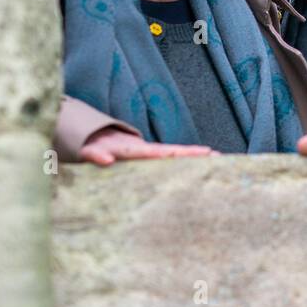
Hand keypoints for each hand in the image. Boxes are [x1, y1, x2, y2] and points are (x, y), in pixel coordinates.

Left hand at [79, 126, 219, 164]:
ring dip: (193, 159)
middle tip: (218, 156)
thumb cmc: (88, 147)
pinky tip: (199, 169)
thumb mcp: (87, 150)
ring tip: (216, 160)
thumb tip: (105, 161)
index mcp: (135, 150)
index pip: (161, 153)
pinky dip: (184, 165)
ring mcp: (147, 155)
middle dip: (195, 155)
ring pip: (174, 157)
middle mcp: (145, 150)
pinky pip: (167, 164)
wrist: (89, 137)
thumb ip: (94, 154)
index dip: (181, 154)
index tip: (203, 153)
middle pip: (174, 153)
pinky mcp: (146, 162)